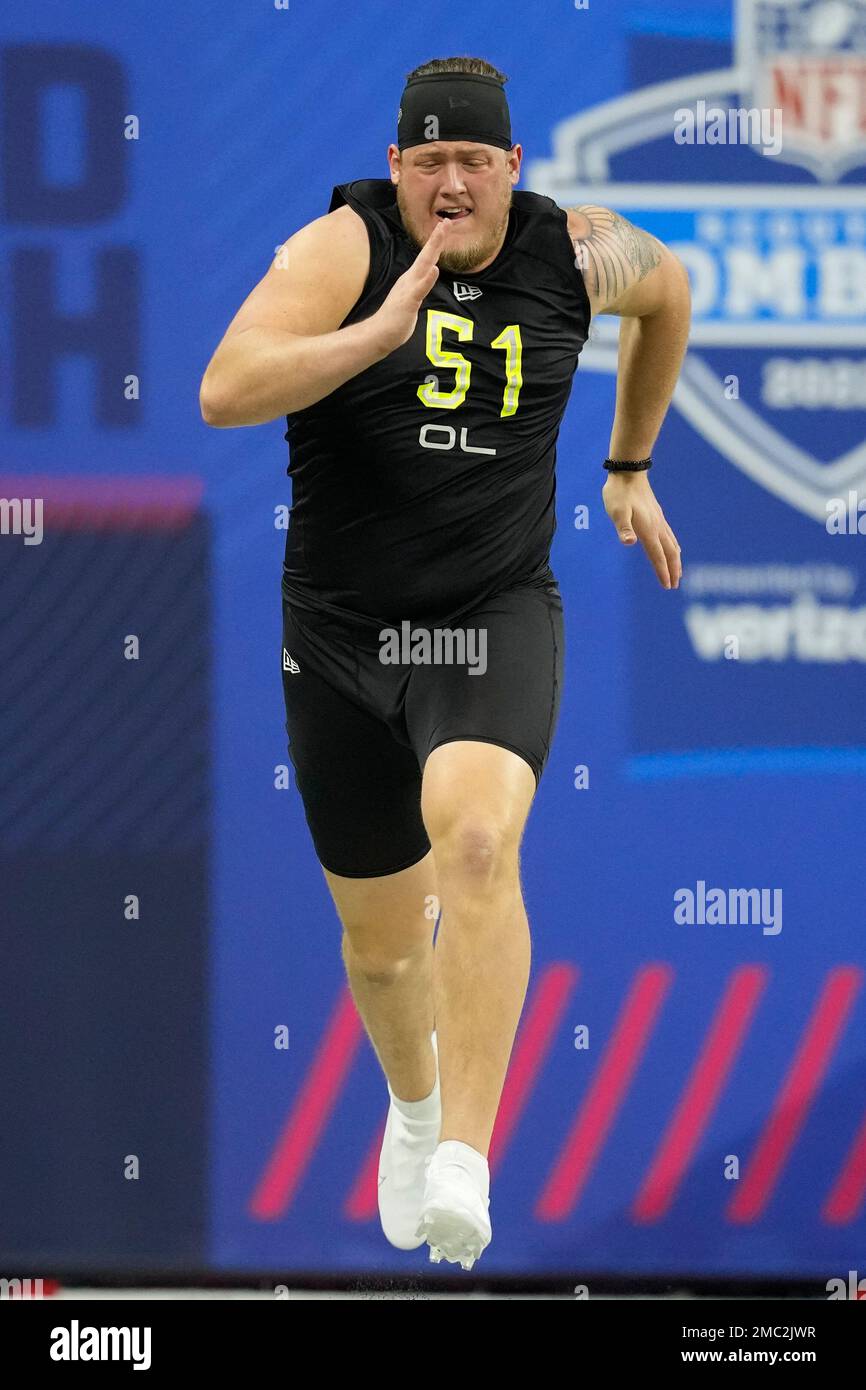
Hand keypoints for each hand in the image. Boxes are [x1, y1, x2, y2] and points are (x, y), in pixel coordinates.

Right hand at [370, 218, 453, 352]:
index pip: (427, 259)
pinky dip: (427, 279)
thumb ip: (419, 289)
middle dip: (437, 239)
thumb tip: (425, 283)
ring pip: (424, 266)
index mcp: (412, 279)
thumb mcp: (412, 300)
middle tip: (446, 222)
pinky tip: (434, 270)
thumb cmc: (396, 320)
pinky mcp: (408, 302)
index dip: (436, 243)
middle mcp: (410, 280)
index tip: (444, 227)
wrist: (380, 334)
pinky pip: (420, 290)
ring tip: (441, 234)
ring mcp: (409, 289)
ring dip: (433, 249)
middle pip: (426, 256)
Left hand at [602, 470, 681, 588]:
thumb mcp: (616, 511)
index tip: (667, 586)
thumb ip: (623, 528)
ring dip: (676, 560)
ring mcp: (659, 521)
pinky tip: (673, 549)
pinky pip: (670, 536)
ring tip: (677, 573)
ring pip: (672, 545)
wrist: (629, 473)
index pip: (657, 555)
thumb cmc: (619, 493)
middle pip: (670, 553)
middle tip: (674, 585)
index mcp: (648, 529)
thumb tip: (629, 543)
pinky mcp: (657, 516)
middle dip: (673, 570)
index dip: (663, 571)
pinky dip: (674, 548)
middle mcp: (657, 527)